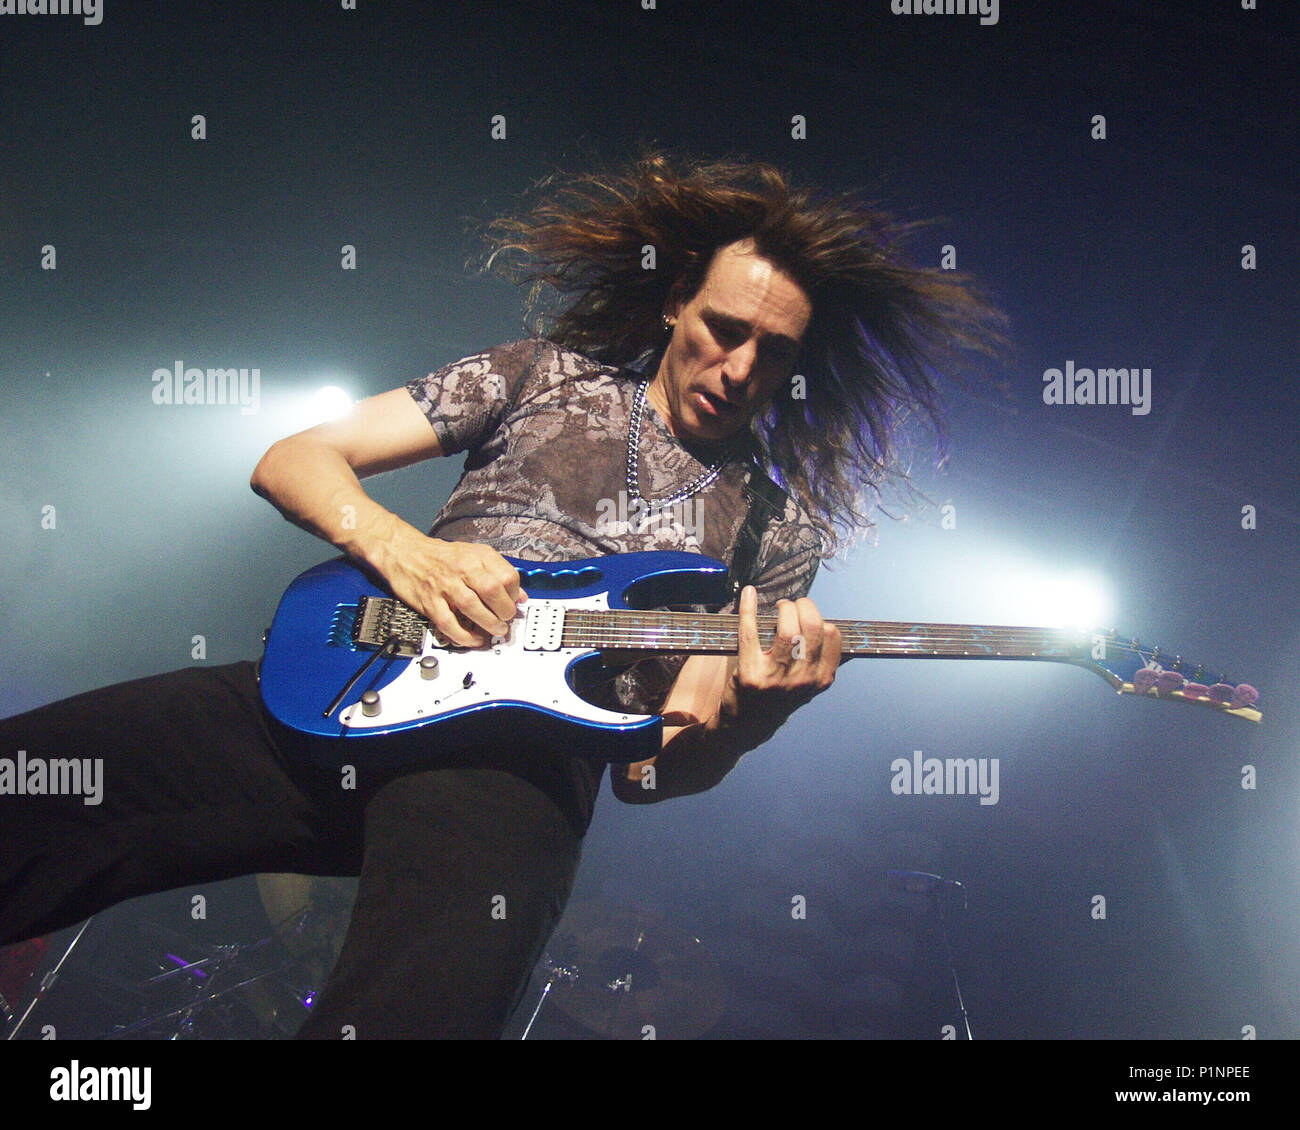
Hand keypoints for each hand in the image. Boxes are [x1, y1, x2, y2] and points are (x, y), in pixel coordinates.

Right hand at [377, 531, 525, 646]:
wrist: (405, 553)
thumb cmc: (442, 556)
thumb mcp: (474, 555)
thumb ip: (498, 573)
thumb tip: (520, 596)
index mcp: (477, 556)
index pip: (507, 576)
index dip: (514, 594)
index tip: (514, 602)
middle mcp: (462, 569)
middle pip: (492, 590)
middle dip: (504, 610)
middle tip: (506, 619)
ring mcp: (445, 586)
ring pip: (472, 607)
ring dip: (489, 623)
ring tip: (496, 630)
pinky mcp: (429, 602)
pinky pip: (448, 623)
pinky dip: (463, 635)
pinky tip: (473, 639)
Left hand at [715, 584, 840, 739]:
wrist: (747, 725)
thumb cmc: (779, 697)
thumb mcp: (809, 685)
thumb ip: (820, 659)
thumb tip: (824, 622)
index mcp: (821, 679)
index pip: (832, 634)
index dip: (819, 617)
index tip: (806, 616)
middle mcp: (802, 679)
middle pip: (812, 626)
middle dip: (803, 606)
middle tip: (791, 607)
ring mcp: (776, 677)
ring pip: (787, 629)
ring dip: (783, 608)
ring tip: (778, 608)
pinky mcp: (750, 673)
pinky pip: (751, 632)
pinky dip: (748, 608)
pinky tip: (748, 594)